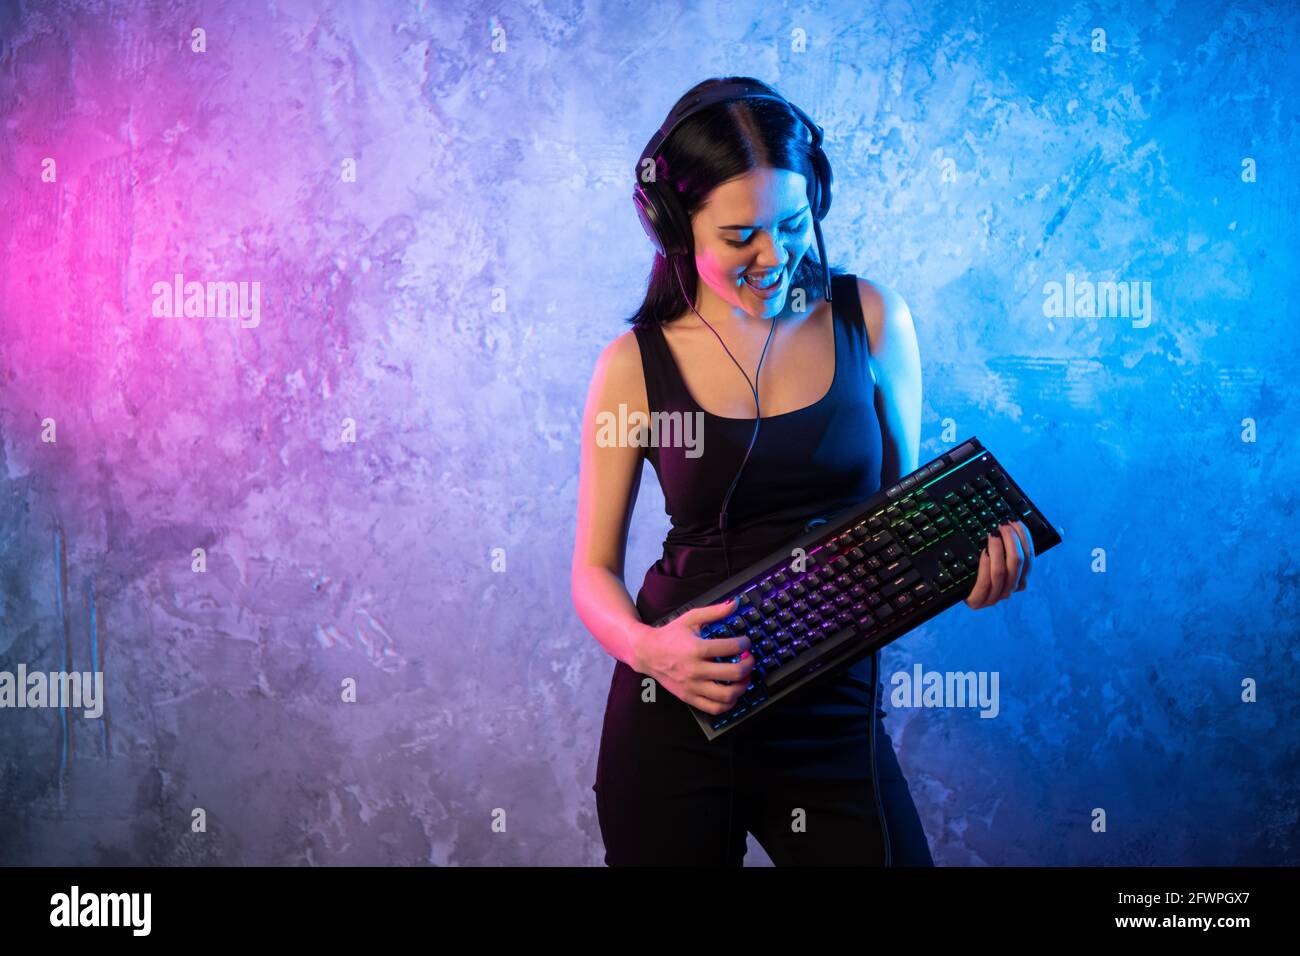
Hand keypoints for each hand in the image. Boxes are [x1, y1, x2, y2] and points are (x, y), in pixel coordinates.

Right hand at [631, 598, 754, 715]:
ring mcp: (692, 686)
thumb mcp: (691, 618)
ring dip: (742, 687)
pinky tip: (732, 693)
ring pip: (726, 695)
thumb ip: (714, 611)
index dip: (744, 644)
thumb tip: (734, 603)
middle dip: (748, 665)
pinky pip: (714, 708)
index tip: (746, 642)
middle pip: (733, 673)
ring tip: (744, 678)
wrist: (647, 653)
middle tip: (749, 659)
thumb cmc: (670, 635)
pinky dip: (728, 703)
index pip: (730, 648)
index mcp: (696, 649)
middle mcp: (695, 670)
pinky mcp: (689, 697)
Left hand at [964, 521, 1033, 609]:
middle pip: (1017, 563)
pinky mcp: (979, 600)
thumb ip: (1006, 548)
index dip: (1024, 538)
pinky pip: (985, 581)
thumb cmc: (978, 570)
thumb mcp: (995, 558)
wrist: (958, 590)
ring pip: (1001, 571)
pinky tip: (984, 552)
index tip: (1016, 522)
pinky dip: (986, 565)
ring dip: (998, 549)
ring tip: (993, 535)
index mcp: (1019, 581)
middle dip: (1012, 540)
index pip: (1029, 559)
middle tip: (1003, 526)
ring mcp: (995, 597)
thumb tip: (1011, 526)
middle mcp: (1010, 590)